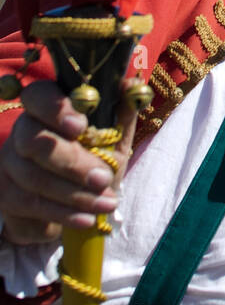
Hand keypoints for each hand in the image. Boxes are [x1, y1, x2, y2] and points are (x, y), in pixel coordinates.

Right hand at [0, 81, 136, 245]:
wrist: (74, 204)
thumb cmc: (93, 163)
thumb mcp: (112, 140)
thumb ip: (120, 115)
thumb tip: (132, 86)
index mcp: (46, 110)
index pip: (37, 96)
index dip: (55, 108)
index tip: (80, 126)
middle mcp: (22, 133)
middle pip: (33, 140)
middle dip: (71, 162)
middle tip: (103, 178)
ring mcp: (10, 165)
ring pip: (33, 177)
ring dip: (74, 194)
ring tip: (107, 203)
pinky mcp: (7, 196)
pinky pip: (32, 204)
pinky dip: (64, 213)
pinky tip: (87, 218)